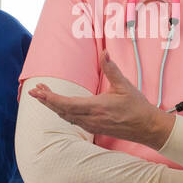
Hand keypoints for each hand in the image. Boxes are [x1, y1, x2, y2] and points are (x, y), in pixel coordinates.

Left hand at [26, 50, 174, 149]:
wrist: (147, 128)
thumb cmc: (137, 106)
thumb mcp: (124, 86)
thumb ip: (111, 69)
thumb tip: (104, 53)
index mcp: (96, 107)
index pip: (66, 103)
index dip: (50, 98)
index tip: (38, 91)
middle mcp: (91, 119)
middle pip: (61, 111)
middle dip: (46, 101)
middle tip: (34, 91)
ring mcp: (92, 126)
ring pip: (66, 117)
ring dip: (53, 106)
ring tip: (43, 95)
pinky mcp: (94, 129)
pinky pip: (73, 121)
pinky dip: (62, 112)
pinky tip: (59, 107)